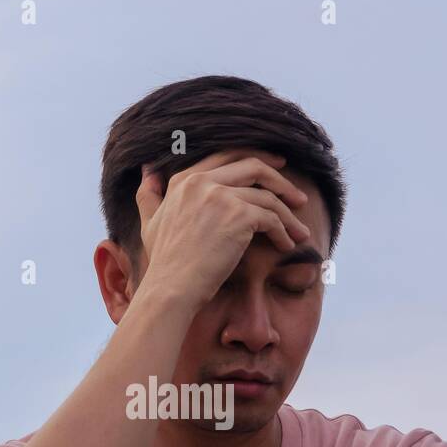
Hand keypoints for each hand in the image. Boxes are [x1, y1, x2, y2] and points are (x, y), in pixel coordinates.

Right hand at [134, 150, 311, 311]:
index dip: (254, 159)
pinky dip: (284, 231)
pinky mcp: (239, 216)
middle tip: (296, 194)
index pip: (226, 157)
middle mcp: (202, 181)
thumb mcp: (150, 222)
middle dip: (280, 178)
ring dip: (289, 214)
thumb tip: (147, 170)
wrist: (171, 288)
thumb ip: (149, 194)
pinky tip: (287, 245)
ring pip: (269, 196)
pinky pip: (272, 218)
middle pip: (253, 166)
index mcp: (184, 179)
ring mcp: (221, 196)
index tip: (274, 167)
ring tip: (300, 231)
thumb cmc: (163, 264)